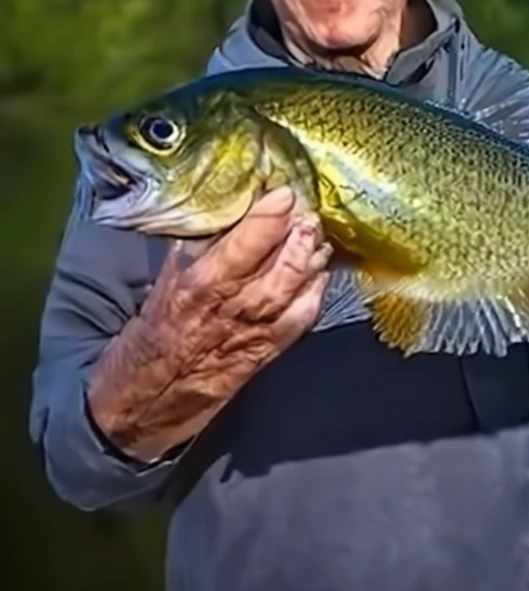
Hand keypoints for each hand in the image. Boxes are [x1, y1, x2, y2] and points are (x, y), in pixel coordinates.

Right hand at [87, 186, 330, 460]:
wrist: (146, 398)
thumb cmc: (154, 332)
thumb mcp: (165, 280)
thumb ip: (196, 246)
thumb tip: (224, 206)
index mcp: (199, 284)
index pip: (243, 243)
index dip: (269, 215)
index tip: (284, 191)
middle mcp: (232, 307)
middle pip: (277, 266)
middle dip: (298, 236)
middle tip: (308, 212)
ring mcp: (255, 331)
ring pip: (294, 289)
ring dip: (310, 259)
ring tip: (317, 236)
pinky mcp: (269, 351)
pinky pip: (301, 319)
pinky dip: (315, 293)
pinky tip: (320, 273)